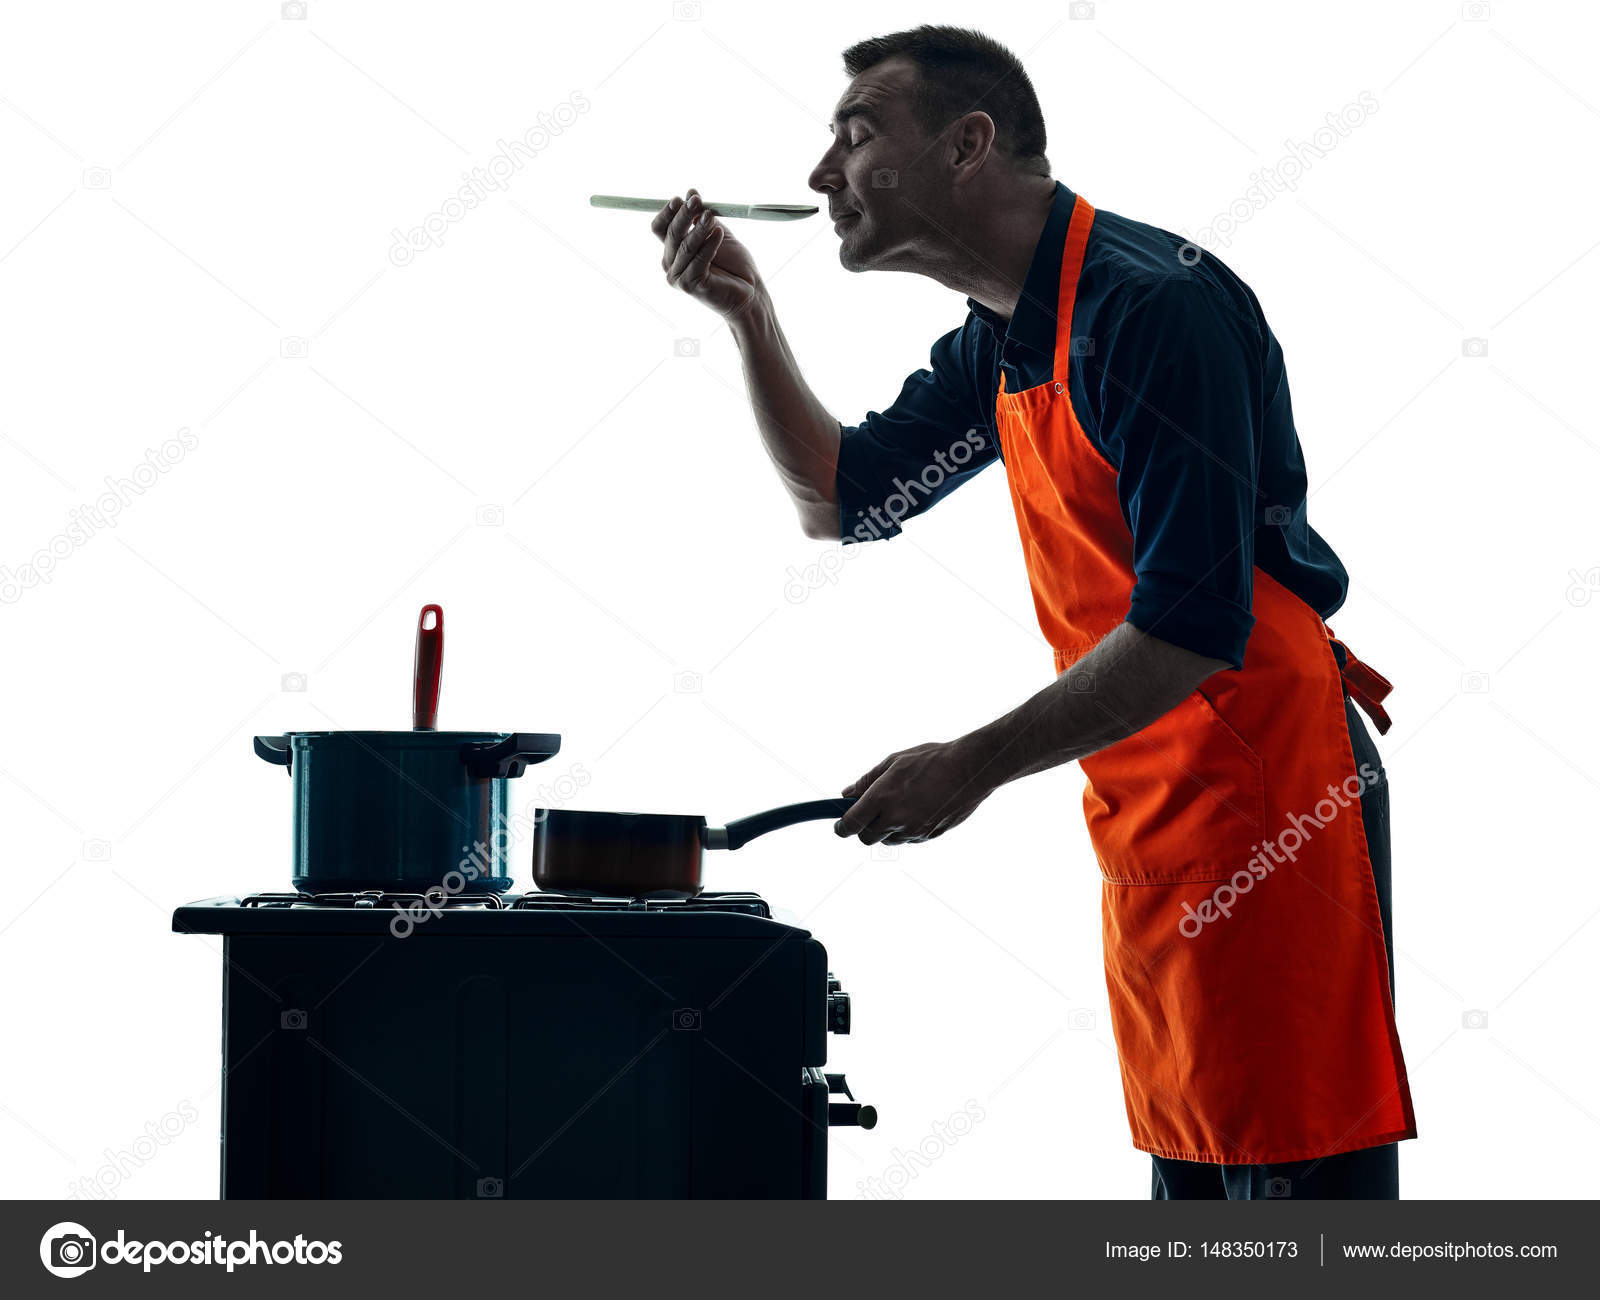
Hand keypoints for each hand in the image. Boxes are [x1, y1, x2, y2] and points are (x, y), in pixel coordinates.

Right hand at [652, 189, 763, 318]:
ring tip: (712, 216)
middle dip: (684, 214)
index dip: (668, 212)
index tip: (682, 198)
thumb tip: (691, 192)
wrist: (750, 292)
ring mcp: (678, 276)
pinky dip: (709, 244)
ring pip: (684, 246)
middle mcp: (670, 264)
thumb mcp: (717, 233)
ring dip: (699, 228)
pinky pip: (698, 259)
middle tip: (697, 200)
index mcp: (673, 250)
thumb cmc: (734, 265)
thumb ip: (703, 217)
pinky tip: (718, 233)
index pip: (660, 227)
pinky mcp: (689, 285)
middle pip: (670, 234)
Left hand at [834, 738, 995, 845]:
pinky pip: (909, 839)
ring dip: (886, 829)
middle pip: (867, 837)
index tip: (839, 826)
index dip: (841, 828)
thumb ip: (867, 781)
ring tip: (900, 804)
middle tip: (870, 812)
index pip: (851, 824)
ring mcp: (914, 830)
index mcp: (882, 798)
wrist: (970, 769)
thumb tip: (847, 794)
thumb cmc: (931, 760)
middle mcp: (896, 818)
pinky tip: (918, 808)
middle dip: (864, 828)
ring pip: (889, 840)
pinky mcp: (930, 835)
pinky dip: (906, 830)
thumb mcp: (894, 762)